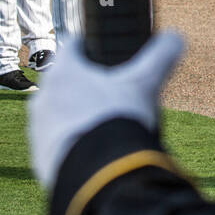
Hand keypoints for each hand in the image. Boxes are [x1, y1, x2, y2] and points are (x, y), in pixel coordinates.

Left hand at [28, 32, 184, 187]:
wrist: (97, 177)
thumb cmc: (117, 121)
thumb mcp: (145, 84)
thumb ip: (161, 56)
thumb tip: (176, 37)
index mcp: (64, 72)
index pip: (71, 46)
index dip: (87, 45)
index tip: (99, 50)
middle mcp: (44, 97)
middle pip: (63, 81)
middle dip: (82, 85)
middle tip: (109, 94)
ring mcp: (38, 129)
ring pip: (57, 114)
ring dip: (75, 116)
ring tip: (102, 126)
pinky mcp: (40, 157)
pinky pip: (56, 144)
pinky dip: (71, 144)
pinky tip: (92, 151)